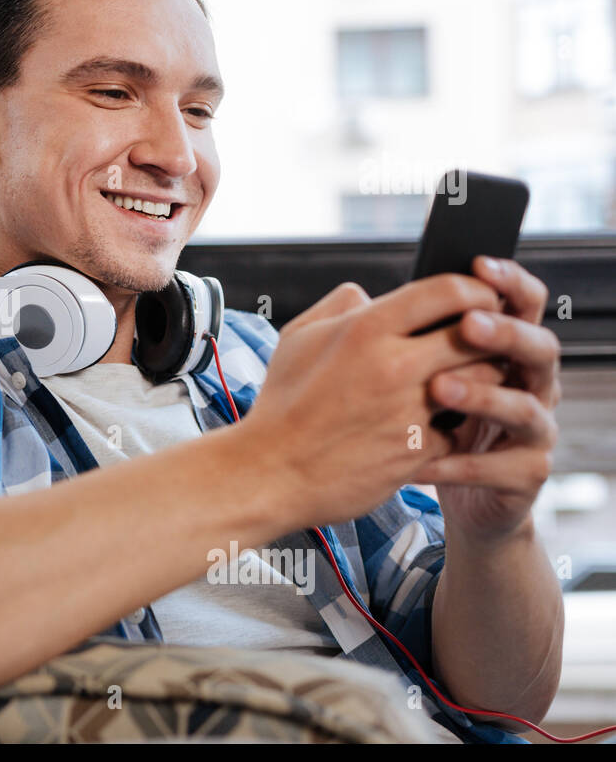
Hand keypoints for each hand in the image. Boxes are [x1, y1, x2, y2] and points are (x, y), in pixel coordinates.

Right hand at [241, 272, 503, 529]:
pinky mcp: (419, 450)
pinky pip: (461, 428)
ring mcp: (411, 411)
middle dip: (490, 334)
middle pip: (480, 334)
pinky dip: (453, 425)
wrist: (272, 472)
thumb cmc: (282, 405)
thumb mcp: (298, 337)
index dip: (476, 288)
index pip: (448, 290)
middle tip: (484, 340)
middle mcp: (394, 366)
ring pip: (483, 381)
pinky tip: (435, 423)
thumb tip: (368, 294)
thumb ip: (338, 305)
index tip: (480, 297)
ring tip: (463, 380)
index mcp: (365, 329)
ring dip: (481, 378)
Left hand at [410, 256, 561, 541]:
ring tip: (438, 389)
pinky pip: (501, 469)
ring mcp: (534, 431)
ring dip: (483, 398)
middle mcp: (531, 385)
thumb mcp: (415, 371)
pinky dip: (460, 465)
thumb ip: (409, 334)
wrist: (441, 487)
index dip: (509, 283)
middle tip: (467, 326)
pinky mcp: (525, 475)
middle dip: (506, 335)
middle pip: (538, 349)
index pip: (522, 305)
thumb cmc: (426, 419)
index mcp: (506, 351)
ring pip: (525, 409)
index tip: (480, 263)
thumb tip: (367, 296)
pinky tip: (421, 462)